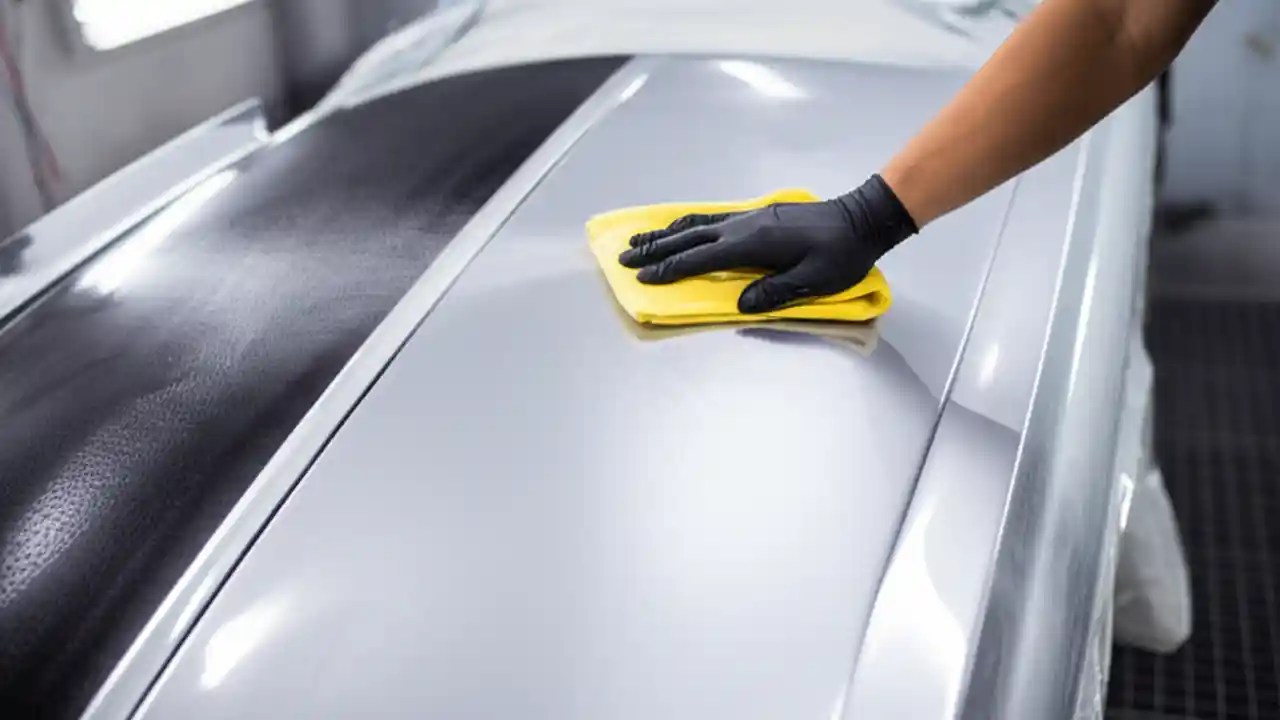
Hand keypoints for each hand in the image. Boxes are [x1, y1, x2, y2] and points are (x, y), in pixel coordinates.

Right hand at [618, 175, 916, 312]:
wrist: (862, 219)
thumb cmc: (841, 254)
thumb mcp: (814, 280)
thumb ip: (776, 291)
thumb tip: (741, 305)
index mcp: (753, 243)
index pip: (701, 257)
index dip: (670, 269)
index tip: (642, 277)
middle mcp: (745, 225)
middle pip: (690, 236)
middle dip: (655, 249)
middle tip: (623, 257)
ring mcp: (750, 216)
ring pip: (698, 223)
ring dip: (666, 234)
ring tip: (640, 240)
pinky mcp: (758, 215)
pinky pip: (713, 218)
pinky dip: (689, 224)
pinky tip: (681, 229)